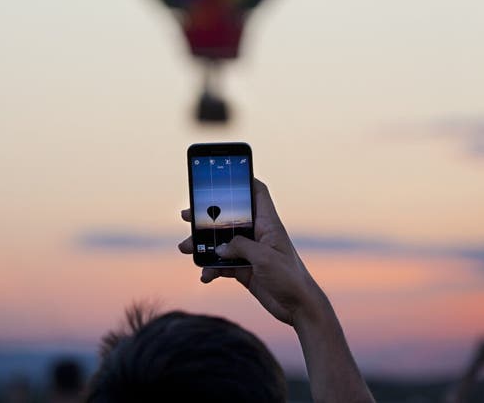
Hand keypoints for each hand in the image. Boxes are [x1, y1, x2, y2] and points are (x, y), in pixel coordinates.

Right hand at [178, 178, 324, 326]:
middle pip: (230, 217)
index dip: (245, 179)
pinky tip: (204, 276)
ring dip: (203, 245)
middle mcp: (258, 234)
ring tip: (185, 248)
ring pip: (222, 242)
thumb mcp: (263, 258)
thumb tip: (219, 247)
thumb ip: (240, 247)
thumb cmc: (289, 277)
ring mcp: (250, 252)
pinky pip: (223, 265)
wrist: (299, 309)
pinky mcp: (245, 270)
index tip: (224, 174)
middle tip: (187, 215)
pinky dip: (211, 269)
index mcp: (268, 223)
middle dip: (208, 216)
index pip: (258, 192)